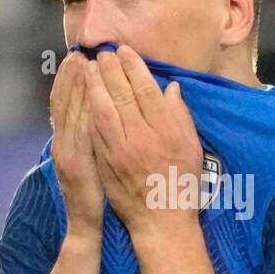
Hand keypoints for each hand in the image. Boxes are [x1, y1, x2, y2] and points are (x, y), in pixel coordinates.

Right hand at [49, 51, 103, 237]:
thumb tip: (97, 109)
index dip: (69, 79)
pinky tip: (92, 97)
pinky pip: (81, 133)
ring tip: (82, 65)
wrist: (88, 226)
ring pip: (69, 114)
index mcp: (67, 141)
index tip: (78, 57)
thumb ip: (94, 135)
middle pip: (63, 103)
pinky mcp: (76, 166)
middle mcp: (63, 144)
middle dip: (71, 76)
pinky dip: (84, 113)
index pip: (65, 103)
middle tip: (78, 53)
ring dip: (75, 88)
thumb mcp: (92, 160)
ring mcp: (67, 155)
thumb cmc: (96, 193)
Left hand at [84, 44, 202, 240]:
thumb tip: (169, 88)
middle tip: (102, 52)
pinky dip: (87, 110)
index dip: (133, 67)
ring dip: (94, 86)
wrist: (161, 222)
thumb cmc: (182, 184)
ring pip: (102, 110)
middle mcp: (140, 138)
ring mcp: (119, 151)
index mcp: (165, 131)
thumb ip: (180, 116)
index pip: (145, 90)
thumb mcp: (191, 147)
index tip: (125, 51)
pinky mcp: (104, 163)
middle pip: (121, 95)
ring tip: (88, 67)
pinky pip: (93, 131)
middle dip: (110, 70)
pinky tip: (83, 97)